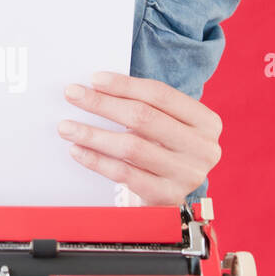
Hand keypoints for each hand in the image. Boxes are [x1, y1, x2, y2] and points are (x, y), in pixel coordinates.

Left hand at [57, 70, 222, 204]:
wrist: (173, 197)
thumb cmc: (165, 152)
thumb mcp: (167, 127)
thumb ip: (146, 107)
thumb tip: (97, 87)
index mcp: (207, 122)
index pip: (161, 95)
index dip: (125, 85)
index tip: (95, 79)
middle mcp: (203, 148)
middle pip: (145, 118)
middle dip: (103, 104)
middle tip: (73, 95)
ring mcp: (187, 174)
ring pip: (131, 147)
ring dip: (93, 134)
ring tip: (67, 127)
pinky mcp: (166, 197)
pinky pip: (124, 174)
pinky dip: (97, 161)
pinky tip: (78, 151)